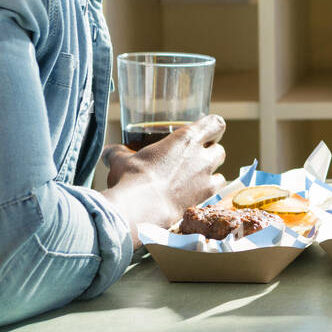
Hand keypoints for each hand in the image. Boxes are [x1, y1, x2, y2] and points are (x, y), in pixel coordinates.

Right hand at [100, 114, 227, 242]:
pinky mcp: (206, 197)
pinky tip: (196, 196)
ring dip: (212, 173)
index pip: (215, 123)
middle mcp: (201, 156)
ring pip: (221, 170)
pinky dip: (209, 192)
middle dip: (211, 153)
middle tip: (197, 159)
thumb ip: (119, 153)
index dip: (213, 128)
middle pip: (220, 149)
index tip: (207, 133)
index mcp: (185, 139)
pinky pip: (217, 191)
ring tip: (197, 179)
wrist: (141, 208)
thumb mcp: (121, 160)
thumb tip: (110, 152)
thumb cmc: (132, 179)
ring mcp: (206, 177)